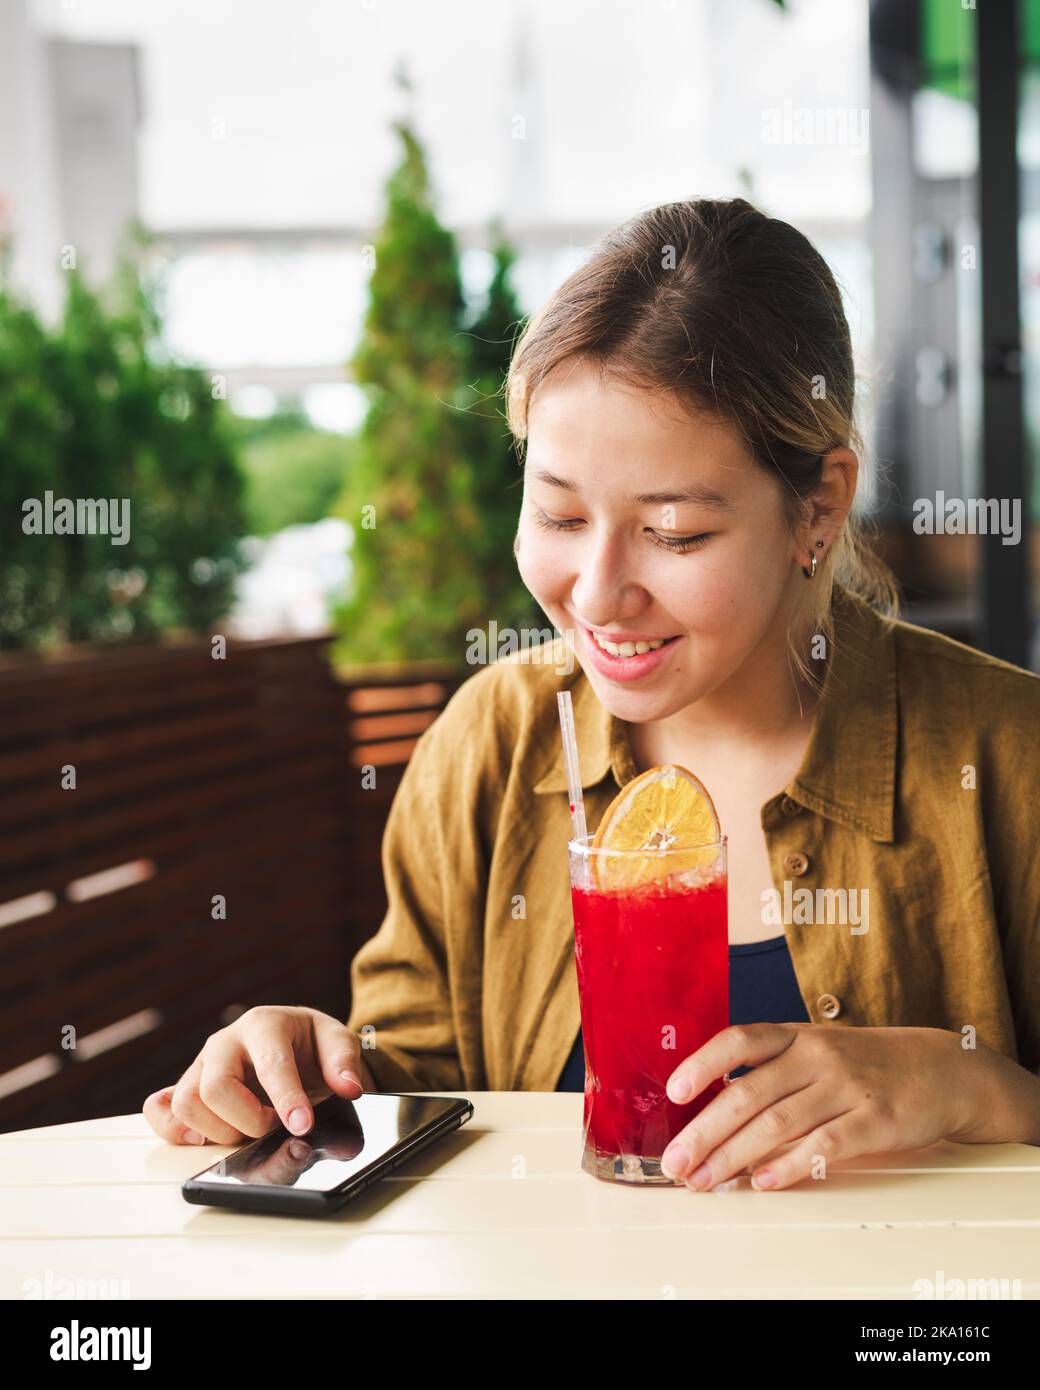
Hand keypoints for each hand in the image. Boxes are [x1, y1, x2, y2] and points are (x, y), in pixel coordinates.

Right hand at [143, 1005, 372, 1146]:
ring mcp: (200, 1065)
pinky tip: (200, 1138)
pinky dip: (172, 1128)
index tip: (302, 1125)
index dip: (286, 1097)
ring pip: (186, 1103)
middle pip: (216, 1088)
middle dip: (249, 1120)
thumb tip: (349, 1087)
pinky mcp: (185, 1086)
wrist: (290, 1043)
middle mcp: (225, 1042)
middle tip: (274, 1126)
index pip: (270, 1063)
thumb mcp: (336, 1042)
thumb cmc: (309, 1043)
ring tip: (247, 1130)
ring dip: (218, 1130)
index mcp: (264, 1024)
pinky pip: (159, 1108)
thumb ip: (345, 1061)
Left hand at [660, 1023, 972, 1191]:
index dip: (703, 1064)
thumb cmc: (868, 1064)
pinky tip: (763, 1182)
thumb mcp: (818, 1051)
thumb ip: (773, 1072)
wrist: (943, 1069)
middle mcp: (816, 1057)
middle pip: (749, 1094)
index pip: (740, 1041)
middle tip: (677, 1162)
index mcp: (796, 1037)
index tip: (674, 1093)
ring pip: (777, 1124)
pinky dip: (789, 1166)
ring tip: (705, 1180)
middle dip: (705, 1131)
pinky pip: (823, 1146)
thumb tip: (714, 1111)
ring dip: (733, 1156)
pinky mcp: (874, 1120)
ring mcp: (846, 1087)